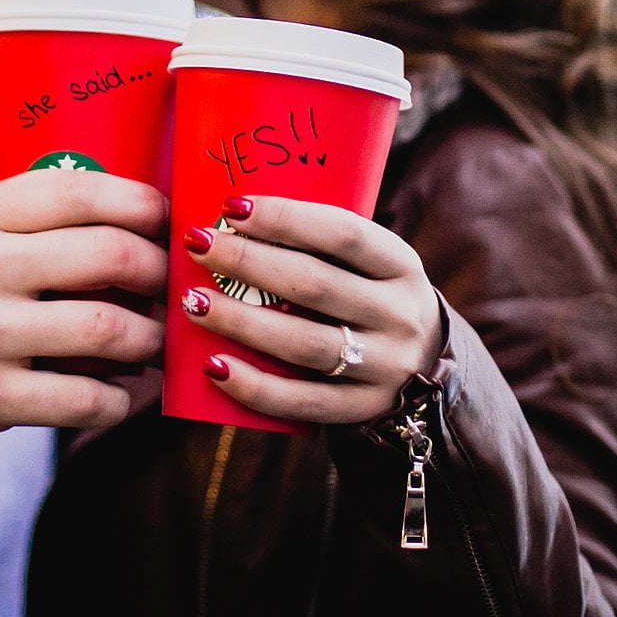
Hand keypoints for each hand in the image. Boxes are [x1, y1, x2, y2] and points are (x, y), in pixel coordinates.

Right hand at [0, 169, 167, 445]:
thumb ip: (30, 216)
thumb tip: (136, 215)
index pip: (77, 192)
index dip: (140, 202)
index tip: (166, 216)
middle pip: (109, 256)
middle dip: (159, 271)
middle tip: (172, 284)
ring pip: (108, 328)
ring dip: (150, 338)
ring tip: (154, 340)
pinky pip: (85, 399)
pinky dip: (120, 400)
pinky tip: (123, 392)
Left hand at [180, 195, 442, 424]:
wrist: (424, 366)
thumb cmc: (371, 296)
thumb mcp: (370, 263)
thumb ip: (321, 244)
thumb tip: (235, 216)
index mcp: (401, 265)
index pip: (343, 234)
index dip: (285, 218)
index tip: (232, 207)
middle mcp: (399, 315)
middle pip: (315, 285)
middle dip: (248, 262)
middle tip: (198, 246)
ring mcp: (385, 367)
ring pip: (304, 344)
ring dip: (242, 322)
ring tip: (193, 302)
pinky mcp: (362, 409)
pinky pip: (301, 402)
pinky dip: (254, 386)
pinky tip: (214, 367)